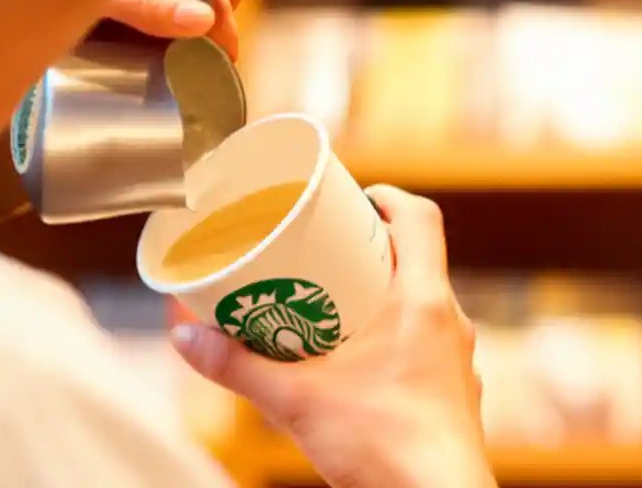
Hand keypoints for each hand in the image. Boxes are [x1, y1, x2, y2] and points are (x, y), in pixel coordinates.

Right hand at [172, 186, 493, 487]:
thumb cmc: (384, 446)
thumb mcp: (297, 400)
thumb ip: (237, 367)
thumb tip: (185, 337)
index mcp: (423, 301)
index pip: (421, 216)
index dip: (388, 196)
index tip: (354, 195)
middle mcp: (450, 322)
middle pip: (418, 258)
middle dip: (371, 247)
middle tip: (326, 248)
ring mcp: (456, 361)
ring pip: (422, 304)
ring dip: (382, 294)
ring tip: (333, 301)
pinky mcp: (452, 395)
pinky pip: (425, 344)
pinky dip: (393, 337)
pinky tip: (357, 360)